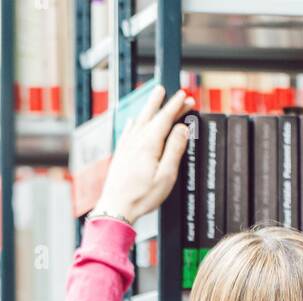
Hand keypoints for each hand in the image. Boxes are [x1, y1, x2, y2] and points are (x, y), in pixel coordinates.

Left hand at [98, 85, 194, 223]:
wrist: (116, 208)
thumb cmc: (141, 196)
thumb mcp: (166, 176)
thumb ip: (175, 150)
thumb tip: (182, 129)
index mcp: (150, 144)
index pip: (166, 118)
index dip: (176, 106)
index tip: (185, 97)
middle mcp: (136, 141)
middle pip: (152, 115)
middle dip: (163, 102)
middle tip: (169, 90)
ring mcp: (126, 147)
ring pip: (140, 120)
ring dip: (149, 107)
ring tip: (154, 96)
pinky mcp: (120, 155)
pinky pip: (127, 133)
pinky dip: (132, 124)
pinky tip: (132, 121)